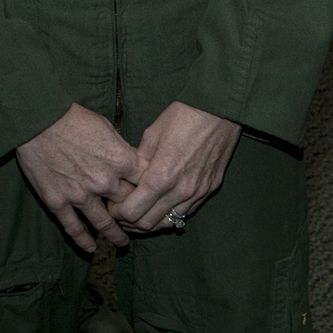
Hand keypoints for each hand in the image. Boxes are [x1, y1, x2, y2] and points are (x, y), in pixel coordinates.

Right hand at [16, 103, 142, 252]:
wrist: (37, 121)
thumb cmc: (73, 118)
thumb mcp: (107, 127)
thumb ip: (121, 149)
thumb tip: (130, 162)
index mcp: (121, 160)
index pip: (145, 181)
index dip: (149, 189)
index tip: (151, 196)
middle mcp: (104, 181)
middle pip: (128, 203)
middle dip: (134, 212)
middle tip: (140, 221)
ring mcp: (81, 195)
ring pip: (104, 223)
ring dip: (115, 235)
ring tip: (123, 243)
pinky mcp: (58, 203)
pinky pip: (74, 228)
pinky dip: (83, 241)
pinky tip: (91, 249)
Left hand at [109, 101, 240, 232]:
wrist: (220, 108)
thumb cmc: (183, 115)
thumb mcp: (152, 134)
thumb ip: (138, 161)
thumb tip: (128, 176)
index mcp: (161, 176)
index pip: (132, 211)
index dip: (117, 213)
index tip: (112, 206)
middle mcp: (180, 191)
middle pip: (148, 224)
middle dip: (130, 222)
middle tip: (121, 214)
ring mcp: (197, 192)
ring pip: (169, 223)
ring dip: (150, 222)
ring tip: (140, 214)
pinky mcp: (210, 189)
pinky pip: (186, 211)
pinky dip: (170, 214)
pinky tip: (162, 206)